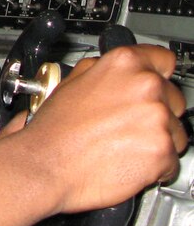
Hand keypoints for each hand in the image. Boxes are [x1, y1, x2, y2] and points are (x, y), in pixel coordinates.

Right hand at [18, 45, 187, 215]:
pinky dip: (155, 165)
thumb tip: (118, 72)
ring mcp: (157, 117)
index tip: (155, 83)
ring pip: (176, 131)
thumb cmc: (55, 127)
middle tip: (128, 122)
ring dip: (157, 139)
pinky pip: (171, 160)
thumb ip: (104, 70)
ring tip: (124, 143)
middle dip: (156, 111)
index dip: (157, 74)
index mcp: (123, 63)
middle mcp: (145, 85)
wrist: (49, 162)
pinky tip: (127, 159)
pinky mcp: (163, 150)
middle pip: (173, 97)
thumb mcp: (72, 80)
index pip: (164, 60)